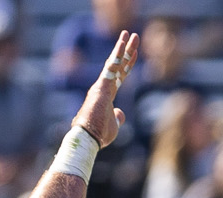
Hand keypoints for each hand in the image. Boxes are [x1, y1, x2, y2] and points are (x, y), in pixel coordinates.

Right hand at [71, 30, 138, 148]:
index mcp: (107, 95)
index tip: (135, 53)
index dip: (128, 64)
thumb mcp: (113, 126)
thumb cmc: (98, 135)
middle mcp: (103, 87)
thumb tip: (120, 114)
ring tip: (130, 34)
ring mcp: (101, 85)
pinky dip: (117, 54)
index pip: (120, 76)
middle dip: (127, 51)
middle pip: (118, 65)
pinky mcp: (101, 85)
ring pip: (115, 62)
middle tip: (134, 36)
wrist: (88, 139)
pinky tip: (123, 42)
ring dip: (123, 47)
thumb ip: (117, 117)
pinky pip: (110, 66)